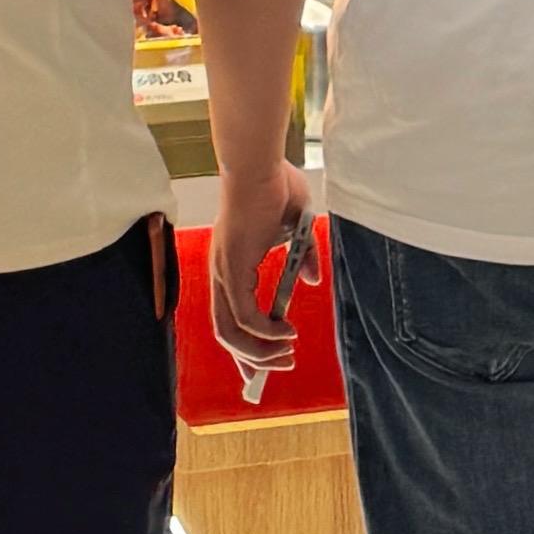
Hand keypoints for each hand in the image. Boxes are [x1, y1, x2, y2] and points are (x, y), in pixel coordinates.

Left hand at [211, 139, 316, 391]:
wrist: (260, 163)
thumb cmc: (276, 184)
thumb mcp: (298, 226)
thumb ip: (304, 255)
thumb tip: (312, 280)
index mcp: (231, 262)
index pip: (229, 317)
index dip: (244, 348)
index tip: (260, 369)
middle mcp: (221, 271)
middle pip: (225, 333)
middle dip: (252, 360)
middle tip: (280, 369)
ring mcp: (224, 270)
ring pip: (230, 332)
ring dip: (259, 352)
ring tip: (287, 357)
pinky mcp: (233, 268)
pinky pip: (244, 315)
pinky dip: (265, 332)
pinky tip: (288, 333)